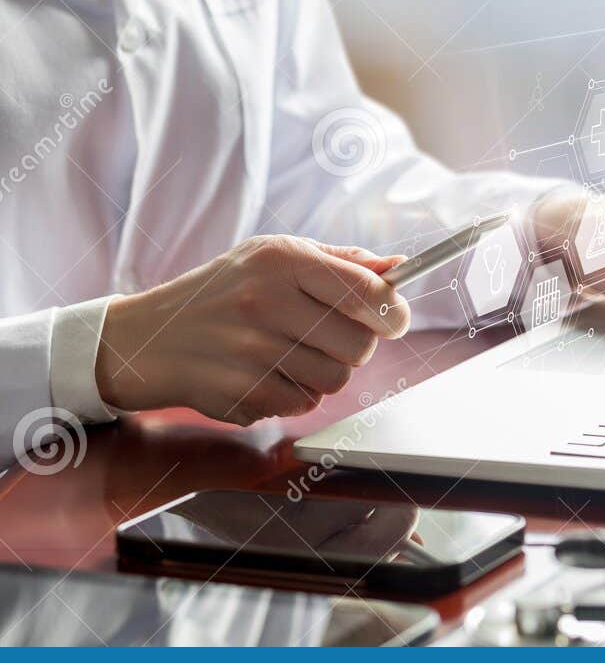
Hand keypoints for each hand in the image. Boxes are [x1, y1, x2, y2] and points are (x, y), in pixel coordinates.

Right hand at [96, 235, 411, 424]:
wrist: (146, 338)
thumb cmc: (224, 293)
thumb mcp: (275, 258)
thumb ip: (341, 262)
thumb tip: (399, 268)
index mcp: (281, 260)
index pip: (368, 292)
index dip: (392, 312)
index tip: (392, 319)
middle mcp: (265, 302)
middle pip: (360, 345)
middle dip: (352, 347)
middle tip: (322, 337)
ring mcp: (251, 351)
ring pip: (336, 379)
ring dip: (322, 373)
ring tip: (286, 354)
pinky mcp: (241, 392)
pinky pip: (303, 404)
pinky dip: (291, 395)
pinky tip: (261, 374)